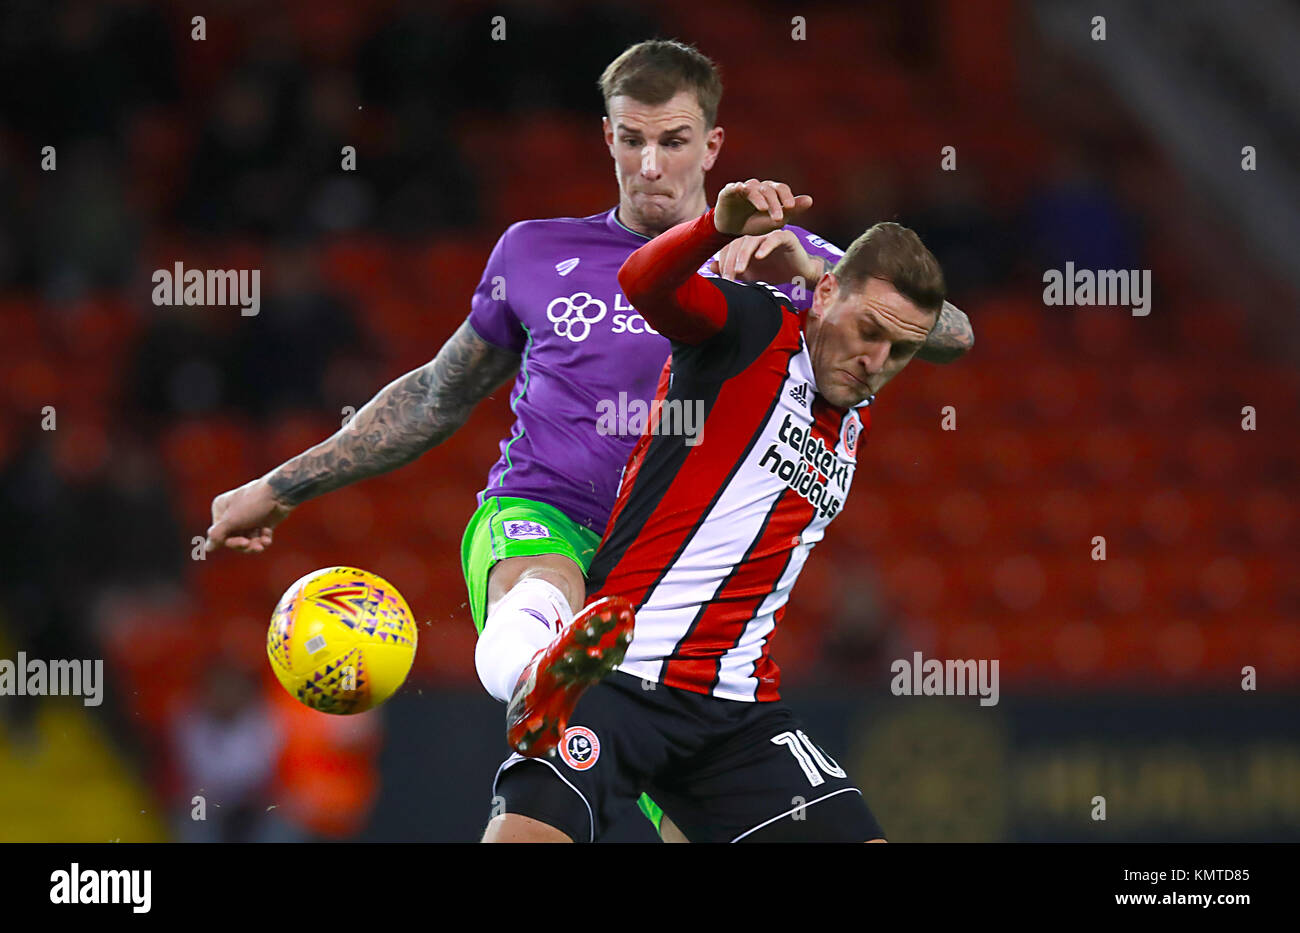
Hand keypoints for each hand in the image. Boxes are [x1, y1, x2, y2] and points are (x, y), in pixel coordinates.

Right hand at [204, 477, 293, 553]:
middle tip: (255, 547)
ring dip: (255, 544)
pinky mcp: (263, 521)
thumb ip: (218, 535)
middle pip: (234, 538)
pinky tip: (268, 538)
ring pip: (248, 540)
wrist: (280, 494)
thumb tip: (207, 548)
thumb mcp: (232, 520)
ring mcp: (248, 517)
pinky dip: (264, 539)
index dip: (231, 542)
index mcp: (221, 508)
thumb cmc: (253, 504)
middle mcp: (232, 513)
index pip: (220, 534)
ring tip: (263, 544)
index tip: (243, 542)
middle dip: (245, 545)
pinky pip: (259, 537)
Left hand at [708, 229, 824, 285]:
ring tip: (739, 270)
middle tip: (729, 277)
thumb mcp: (750, 274)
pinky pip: (774, 238)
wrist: (800, 275)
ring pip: (753, 239)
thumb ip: (732, 269)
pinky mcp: (786, 236)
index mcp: (747, 242)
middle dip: (731, 260)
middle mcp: (757, 235)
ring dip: (744, 255)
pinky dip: (765, 247)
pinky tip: (759, 257)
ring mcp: (771, 234)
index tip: (724, 279)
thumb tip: (711, 266)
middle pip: (738, 242)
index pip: (730, 247)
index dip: (724, 262)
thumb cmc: (774, 273)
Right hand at [713, 179, 812, 236]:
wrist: (732, 231)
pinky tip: (739, 189)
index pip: (781, 189)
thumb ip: (792, 210)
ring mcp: (743, 188)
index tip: (790, 207)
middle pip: (768, 190)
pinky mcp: (728, 192)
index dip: (786, 196)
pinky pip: (733, 187)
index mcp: (771, 191)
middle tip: (778, 218)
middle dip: (774, 203)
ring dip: (759, 198)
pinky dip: (736, 187)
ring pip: (753, 189)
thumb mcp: (775, 220)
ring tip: (763, 209)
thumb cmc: (756, 223)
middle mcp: (758, 187)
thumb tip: (810, 200)